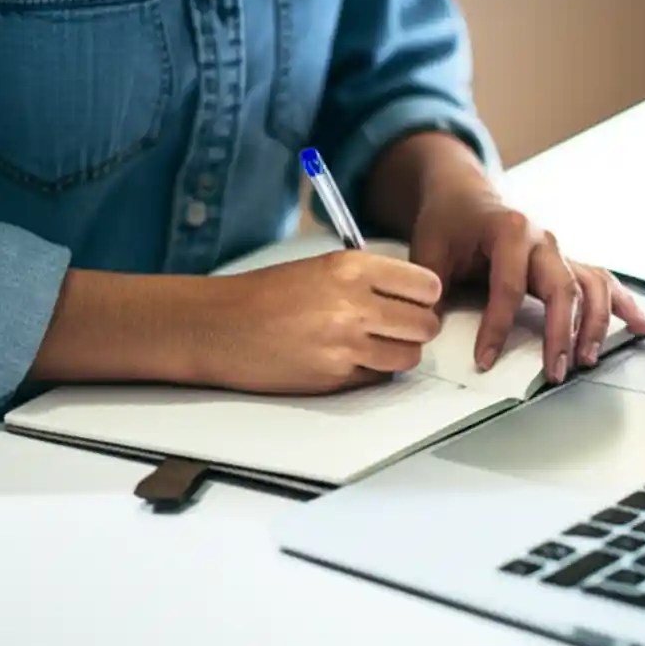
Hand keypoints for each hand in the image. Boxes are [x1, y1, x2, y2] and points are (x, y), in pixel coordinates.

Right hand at [186, 251, 442, 393]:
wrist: (217, 326)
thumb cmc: (264, 296)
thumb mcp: (320, 267)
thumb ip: (369, 278)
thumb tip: (415, 297)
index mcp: (351, 267)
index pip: (427, 286)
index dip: (426, 297)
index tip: (418, 301)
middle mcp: (353, 303)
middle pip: (425, 324)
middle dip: (417, 329)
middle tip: (400, 327)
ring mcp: (344, 344)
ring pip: (408, 356)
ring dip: (398, 354)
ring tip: (374, 345)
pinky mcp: (333, 377)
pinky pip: (377, 378)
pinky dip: (371, 372)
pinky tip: (348, 359)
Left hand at [410, 194, 644, 383]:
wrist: (465, 196)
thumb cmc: (448, 221)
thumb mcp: (428, 248)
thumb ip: (430, 287)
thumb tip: (426, 329)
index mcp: (508, 230)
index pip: (508, 286)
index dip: (496, 327)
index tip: (485, 359)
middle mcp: (542, 238)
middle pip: (562, 288)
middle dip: (560, 333)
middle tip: (555, 371)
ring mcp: (560, 250)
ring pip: (590, 287)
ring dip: (594, 325)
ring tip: (586, 360)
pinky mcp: (567, 262)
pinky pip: (602, 282)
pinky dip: (623, 305)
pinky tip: (639, 327)